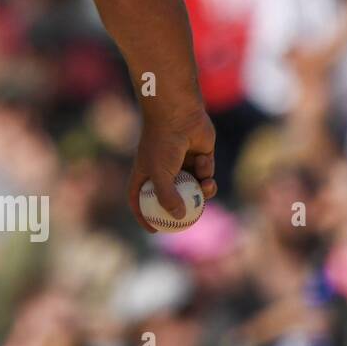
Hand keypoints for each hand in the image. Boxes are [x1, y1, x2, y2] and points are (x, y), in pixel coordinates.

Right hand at [128, 105, 216, 232]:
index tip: (154, 230)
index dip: (143, 215)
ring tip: (207, 188)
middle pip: (170, 197)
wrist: (179, 114)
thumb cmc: (163, 143)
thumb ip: (168, 197)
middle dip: (182, 210)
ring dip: (202, 191)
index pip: (139, 199)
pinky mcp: (199, 156)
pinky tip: (204, 160)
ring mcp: (181, 164)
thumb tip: (180, 217)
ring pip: (193, 188)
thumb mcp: (160, 174)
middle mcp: (162, 170)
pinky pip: (206, 173)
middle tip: (192, 221)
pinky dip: (207, 171)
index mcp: (144, 173)